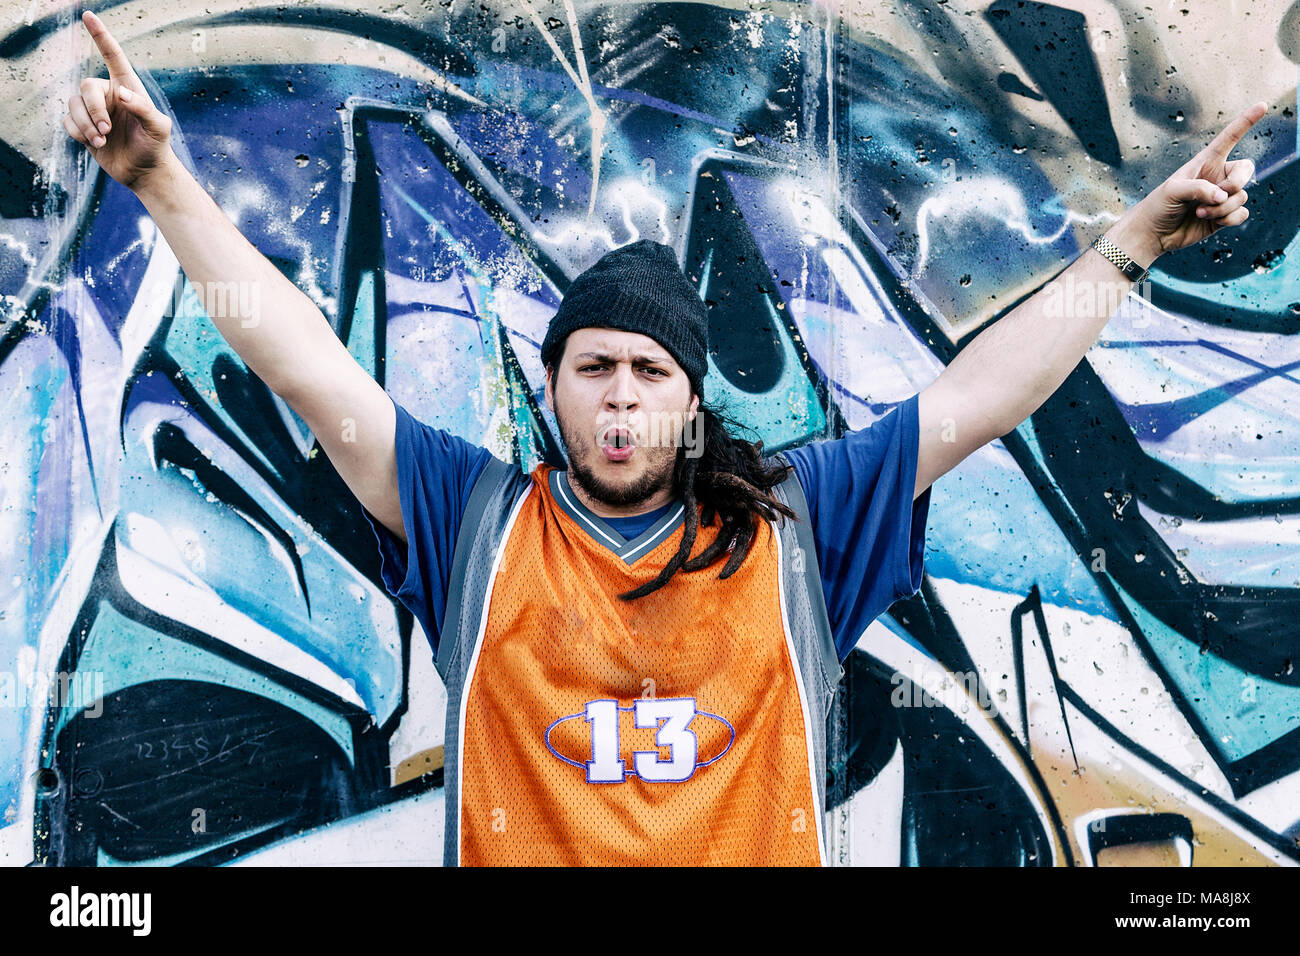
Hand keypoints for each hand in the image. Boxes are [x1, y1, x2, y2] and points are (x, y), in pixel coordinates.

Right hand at [61, 10, 175, 191]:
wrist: (145, 171)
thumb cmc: (156, 146)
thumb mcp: (158, 127)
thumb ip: (143, 108)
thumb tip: (120, 94)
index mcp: (127, 88)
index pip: (113, 57)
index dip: (101, 37)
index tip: (88, 17)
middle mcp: (108, 95)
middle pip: (86, 86)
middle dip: (93, 109)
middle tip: (108, 129)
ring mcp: (94, 110)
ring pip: (73, 105)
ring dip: (86, 125)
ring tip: (103, 140)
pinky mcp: (83, 127)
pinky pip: (67, 121)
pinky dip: (78, 132)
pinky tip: (94, 143)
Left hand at [1115, 101, 1266, 263]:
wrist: (1153, 233)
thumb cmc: (1158, 206)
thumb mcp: (1172, 191)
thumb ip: (1198, 188)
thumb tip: (1222, 195)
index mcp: (1205, 162)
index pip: (1229, 138)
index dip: (1246, 122)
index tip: (1262, 105)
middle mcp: (1217, 177)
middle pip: (1247, 169)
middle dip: (1236, 183)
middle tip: (1218, 194)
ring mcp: (1222, 197)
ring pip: (1241, 196)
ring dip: (1222, 208)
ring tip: (1199, 212)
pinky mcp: (1224, 215)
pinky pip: (1242, 214)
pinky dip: (1229, 219)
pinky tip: (1213, 222)